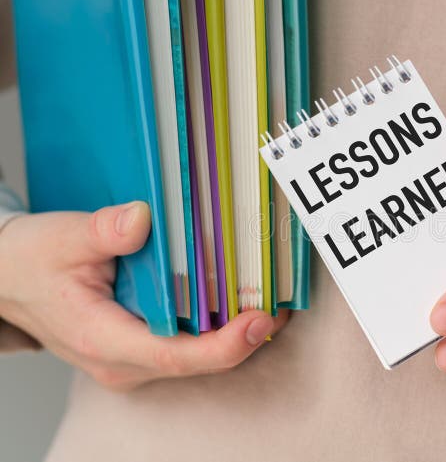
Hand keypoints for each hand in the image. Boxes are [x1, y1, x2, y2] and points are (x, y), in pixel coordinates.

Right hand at [0, 201, 287, 390]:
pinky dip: (219, 322)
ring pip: (200, 354)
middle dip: (247, 333)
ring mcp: (135, 358)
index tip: (263, 318)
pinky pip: (190, 342)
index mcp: (105, 340)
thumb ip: (102, 231)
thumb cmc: (30, 262)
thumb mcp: (60, 238)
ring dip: (238, 328)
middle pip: (201, 359)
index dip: (228, 343)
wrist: (7, 279)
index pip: (179, 355)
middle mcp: (125, 361)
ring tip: (273, 291)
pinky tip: (240, 294)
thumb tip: (141, 219)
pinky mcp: (142, 347)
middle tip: (284, 295)